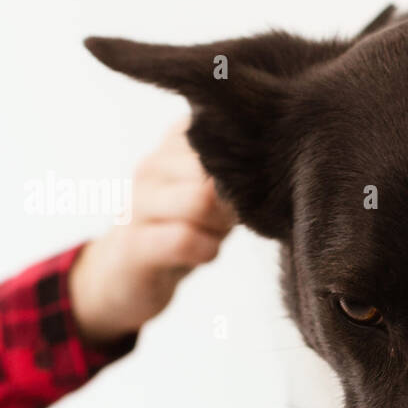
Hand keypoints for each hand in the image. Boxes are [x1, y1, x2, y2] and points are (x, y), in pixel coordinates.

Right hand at [69, 119, 236, 344]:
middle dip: (235, 200)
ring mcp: (138, 202)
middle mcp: (153, 164)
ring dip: (220, 227)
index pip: (222, 130)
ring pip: (200, 200)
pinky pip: (183, 239)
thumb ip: (244, 172)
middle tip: (230, 220)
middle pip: (216, 168)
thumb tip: (282, 161)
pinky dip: (205, 251)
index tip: (249, 185)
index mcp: (176, 143)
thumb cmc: (186, 228)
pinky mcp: (133, 243)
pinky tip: (202, 254)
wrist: (126, 277)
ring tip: (214, 236)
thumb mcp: (219, 193)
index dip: (247, 163)